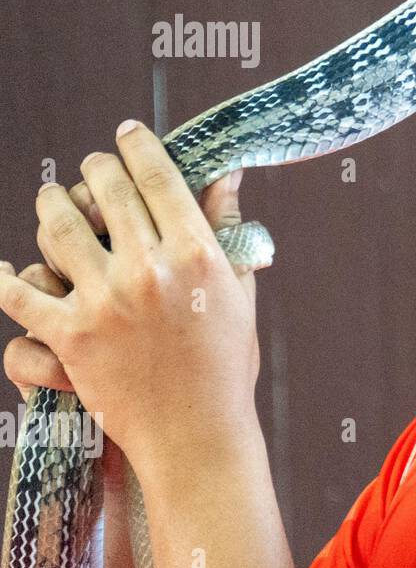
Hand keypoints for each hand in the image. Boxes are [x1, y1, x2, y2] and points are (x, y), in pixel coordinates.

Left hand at [0, 120, 258, 480]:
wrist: (197, 433)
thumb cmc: (226, 363)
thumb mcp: (239, 291)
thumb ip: (227, 230)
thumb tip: (226, 176)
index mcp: (196, 254)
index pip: (158, 177)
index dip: (138, 146)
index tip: (128, 134)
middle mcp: (148, 269)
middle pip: (106, 190)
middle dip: (95, 169)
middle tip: (92, 168)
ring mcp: (104, 301)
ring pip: (58, 227)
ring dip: (52, 206)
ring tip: (53, 203)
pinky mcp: (68, 335)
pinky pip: (18, 295)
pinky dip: (2, 280)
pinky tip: (1, 270)